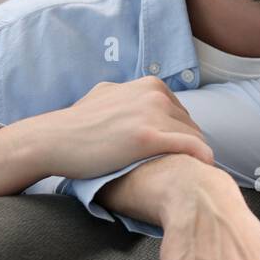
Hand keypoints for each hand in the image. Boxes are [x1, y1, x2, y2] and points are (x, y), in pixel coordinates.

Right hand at [37, 77, 214, 178]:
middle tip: (184, 167)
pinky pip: (190, 147)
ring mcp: (152, 114)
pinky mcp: (148, 137)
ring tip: (190, 174)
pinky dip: (202, 159)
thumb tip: (142, 99)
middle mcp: (154, 94)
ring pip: (193, 138)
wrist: (54, 140)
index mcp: (150, 84)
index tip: (175, 154)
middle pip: (190, 125)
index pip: (181, 113)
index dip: (180, 135)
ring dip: (194, 156)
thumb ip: (130, 97)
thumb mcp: (108, 96)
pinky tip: (205, 169)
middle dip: (188, 146)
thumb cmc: (78, 125)